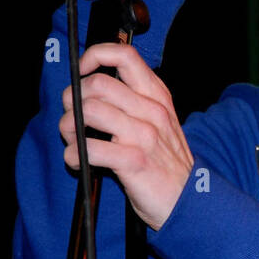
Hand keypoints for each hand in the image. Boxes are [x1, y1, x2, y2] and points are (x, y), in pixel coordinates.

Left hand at [60, 42, 193, 230]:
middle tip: (72, 118)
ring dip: (68, 126)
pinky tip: (78, 162)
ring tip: (73, 140)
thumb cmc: (168, 165)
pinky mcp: (134, 162)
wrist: (190, 202)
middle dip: (73, 99)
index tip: (82, 71)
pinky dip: (73, 155)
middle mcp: (152, 111)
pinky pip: (89, 148)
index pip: (125, 55)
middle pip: (97, 83)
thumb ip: (135, 102)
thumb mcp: (162, 124)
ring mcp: (144, 135)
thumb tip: (93, 88)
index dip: (95, 56)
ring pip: (89, 110)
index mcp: (157, 97)